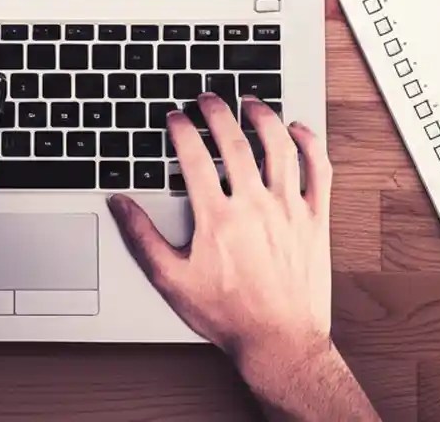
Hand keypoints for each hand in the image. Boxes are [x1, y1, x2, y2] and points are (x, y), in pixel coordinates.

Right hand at [108, 94, 332, 366]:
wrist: (279, 341)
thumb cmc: (228, 315)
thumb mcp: (171, 279)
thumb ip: (142, 237)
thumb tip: (120, 205)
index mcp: (217, 218)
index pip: (194, 157)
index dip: (181, 129)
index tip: (175, 117)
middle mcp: (254, 206)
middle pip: (234, 141)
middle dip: (217, 111)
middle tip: (207, 98)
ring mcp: (289, 209)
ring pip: (279, 146)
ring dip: (263, 116)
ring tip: (250, 102)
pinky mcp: (315, 218)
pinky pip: (318, 170)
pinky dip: (309, 143)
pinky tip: (297, 130)